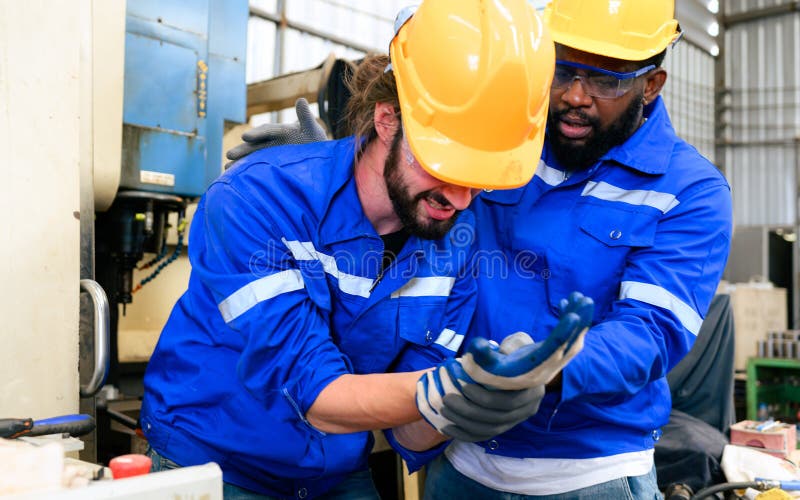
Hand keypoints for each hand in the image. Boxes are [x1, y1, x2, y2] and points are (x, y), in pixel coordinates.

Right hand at [225, 98, 327, 163]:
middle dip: (243, 150)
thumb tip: (301, 100)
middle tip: (230, 155)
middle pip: (255, 145)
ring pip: (252, 158)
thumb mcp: (313, 130)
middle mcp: (272, 142)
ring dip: (240, 162)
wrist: (318, 156)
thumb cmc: (316, 141)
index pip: (267, 131)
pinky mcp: (269, 166)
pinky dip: (245, 172)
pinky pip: (256, 168)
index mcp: (282, 132)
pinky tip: (234, 177)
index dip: (257, 134)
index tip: (245, 137)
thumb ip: (306, 118)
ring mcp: (270, 155)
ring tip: (227, 168)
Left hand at [415, 356, 544, 441]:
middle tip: (446, 399)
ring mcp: (515, 421)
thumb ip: (504, 346)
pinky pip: (482, 436)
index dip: (483, 396)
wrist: (524, 366)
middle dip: (468, 410)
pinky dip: (463, 433)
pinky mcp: (503, 427)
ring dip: (463, 422)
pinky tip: (446, 427)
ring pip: (488, 430)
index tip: (462, 385)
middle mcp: (527, 410)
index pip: (508, 402)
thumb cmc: (518, 352)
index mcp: (532, 391)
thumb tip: (480, 347)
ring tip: (444, 409)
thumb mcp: (516, 344)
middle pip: (495, 419)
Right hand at [462, 292, 593, 389]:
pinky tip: (566, 304)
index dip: (564, 333)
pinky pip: (568, 338)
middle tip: (586, 300)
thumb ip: (479, 354)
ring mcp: (554, 363)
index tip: (574, 315)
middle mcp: (548, 368)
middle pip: (570, 345)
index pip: (553, 349)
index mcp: (533, 369)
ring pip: (573, 341)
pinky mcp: (554, 356)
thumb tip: (478, 344)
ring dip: (580, 320)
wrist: (496, 386)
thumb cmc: (487, 371)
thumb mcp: (478, 365)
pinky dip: (571, 323)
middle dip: (580, 323)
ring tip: (581, 297)